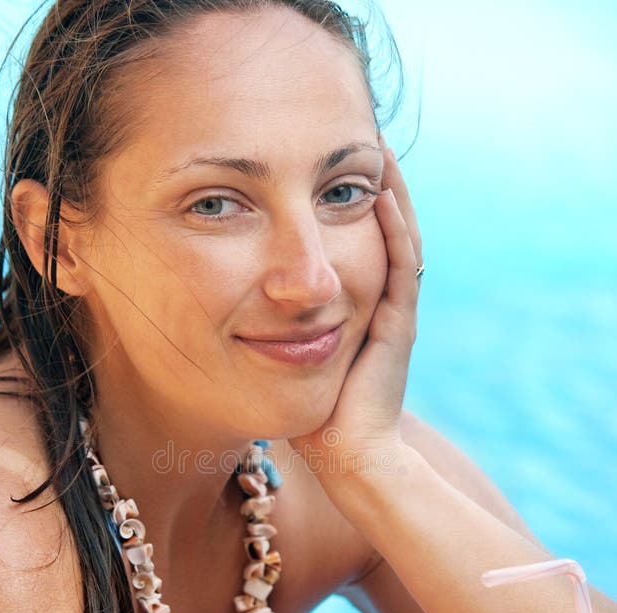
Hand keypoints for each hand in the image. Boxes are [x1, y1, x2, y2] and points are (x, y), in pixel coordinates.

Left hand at [289, 144, 422, 471]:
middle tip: (359, 141)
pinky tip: (379, 192)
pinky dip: (393, 227)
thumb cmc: (311, 418)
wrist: (345, 457)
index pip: (356, 243)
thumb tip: (226, 308)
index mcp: (355, 310)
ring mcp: (393, 313)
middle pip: (383, 231)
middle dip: (370, 186)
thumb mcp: (283, 361)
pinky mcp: (399, 325)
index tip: (323, 166)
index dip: (343, 204)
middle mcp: (379, 305)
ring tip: (376, 148)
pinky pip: (401, 264)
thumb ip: (268, 332)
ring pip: (400, 238)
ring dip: (389, 192)